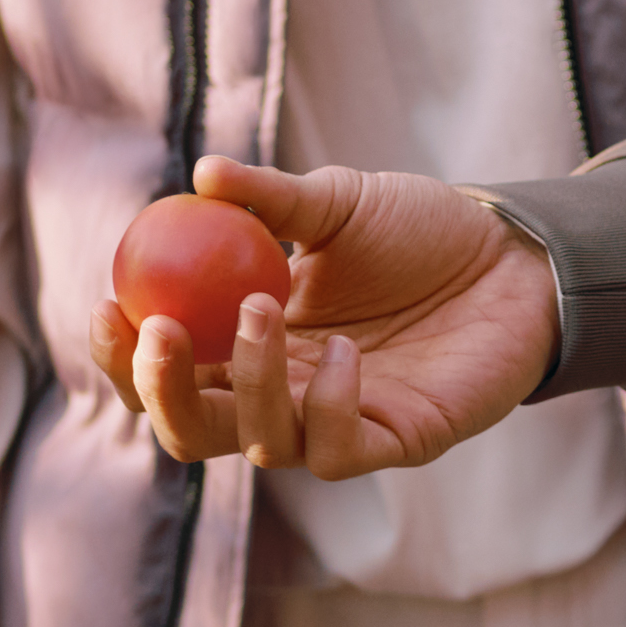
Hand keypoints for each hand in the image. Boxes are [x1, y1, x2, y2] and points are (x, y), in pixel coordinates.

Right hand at [123, 156, 559, 480]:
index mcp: (250, 344)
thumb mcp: (337, 202)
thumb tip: (201, 174)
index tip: (108, 304)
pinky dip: (326, 407)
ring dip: (247, 381)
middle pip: (190, 427)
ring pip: (257, 442)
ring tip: (264, 305)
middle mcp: (282, 394)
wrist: (517, 254)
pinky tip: (345, 352)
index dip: (124, 355)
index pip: (168, 370)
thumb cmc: (422, 230)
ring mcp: (336, 423)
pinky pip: (336, 452)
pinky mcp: (396, 440)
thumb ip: (268, 200)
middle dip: (160, 389)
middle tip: (162, 331)